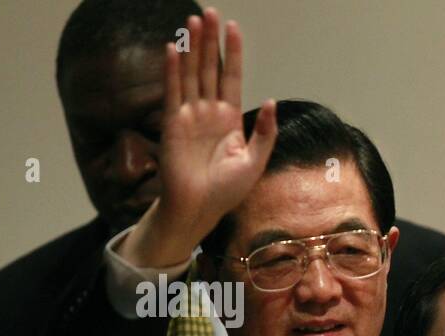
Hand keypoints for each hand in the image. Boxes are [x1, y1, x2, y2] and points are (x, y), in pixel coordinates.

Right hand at [121, 8, 276, 267]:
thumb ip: (265, 132)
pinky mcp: (173, 123)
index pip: (231, 77)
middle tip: (210, 13)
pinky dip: (174, 70)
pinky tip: (174, 49)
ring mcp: (190, 116)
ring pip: (192, 74)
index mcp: (230, 119)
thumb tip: (271, 101)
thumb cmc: (227, 191)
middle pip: (210, 68)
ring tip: (194, 20)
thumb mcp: (255, 161)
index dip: (233, 53)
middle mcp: (209, 112)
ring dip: (193, 48)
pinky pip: (174, 91)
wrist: (201, 208)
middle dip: (211, 41)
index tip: (234, 28)